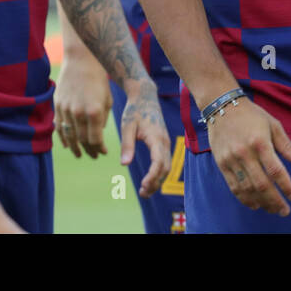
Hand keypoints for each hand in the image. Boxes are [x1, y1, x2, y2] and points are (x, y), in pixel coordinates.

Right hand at [54, 50, 112, 158]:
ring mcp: (66, 110)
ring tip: (80, 155)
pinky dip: (63, 138)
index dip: (100, 149)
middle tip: (94, 156)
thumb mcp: (107, 100)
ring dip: (75, 147)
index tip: (103, 152)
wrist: (81, 61)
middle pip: (82, 140)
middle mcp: (78, 113)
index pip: (95, 139)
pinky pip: (59, 127)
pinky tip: (68, 145)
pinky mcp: (57, 105)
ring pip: (69, 136)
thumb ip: (102, 120)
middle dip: (89, 150)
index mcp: (94, 112)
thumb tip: (98, 136)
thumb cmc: (98, 80)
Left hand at [117, 80, 170, 195]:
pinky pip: (164, 161)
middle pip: (165, 168)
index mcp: (156, 137)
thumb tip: (124, 164)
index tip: (143, 186)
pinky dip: (158, 173)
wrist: (145, 96)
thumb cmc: (134, 110)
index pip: (158, 162)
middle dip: (156, 182)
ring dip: (157, 180)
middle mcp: (164, 141)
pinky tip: (148, 179)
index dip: (152, 176)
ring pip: (166, 166)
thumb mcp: (127, 126)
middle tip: (142, 193)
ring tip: (144, 191)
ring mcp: (165, 142)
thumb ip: (127, 145)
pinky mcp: (163, 142)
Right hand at [206, 98, 290, 215]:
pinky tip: (255, 204)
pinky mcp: (221, 163)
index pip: (276, 171)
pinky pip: (233, 186)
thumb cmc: (252, 115)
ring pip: (247, 188)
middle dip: (274, 201)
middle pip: (261, 184)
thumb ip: (286, 145)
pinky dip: (244, 198)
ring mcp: (231, 159)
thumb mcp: (273, 124)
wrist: (222, 107)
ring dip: (261, 202)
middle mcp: (245, 153)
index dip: (286, 186)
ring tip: (272, 209)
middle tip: (284, 211)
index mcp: (260, 142)